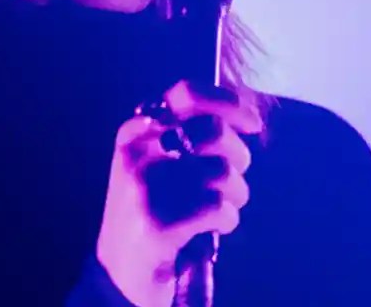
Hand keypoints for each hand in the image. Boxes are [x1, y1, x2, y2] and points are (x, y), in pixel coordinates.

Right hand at [94, 80, 262, 306]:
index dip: (227, 102)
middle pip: (214, 132)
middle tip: (233, 181)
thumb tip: (241, 119)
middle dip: (239, 157)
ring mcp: (145, 187)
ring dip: (235, 196)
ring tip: (219, 211)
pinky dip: (226, 221)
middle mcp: (136, 153)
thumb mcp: (153, 167)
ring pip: (223, 173)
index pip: (186, 95)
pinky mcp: (159, 221)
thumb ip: (185, 138)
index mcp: (135, 133)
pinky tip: (211, 231)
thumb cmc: (149, 215)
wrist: (118, 275)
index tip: (252, 123)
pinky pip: (220, 207)